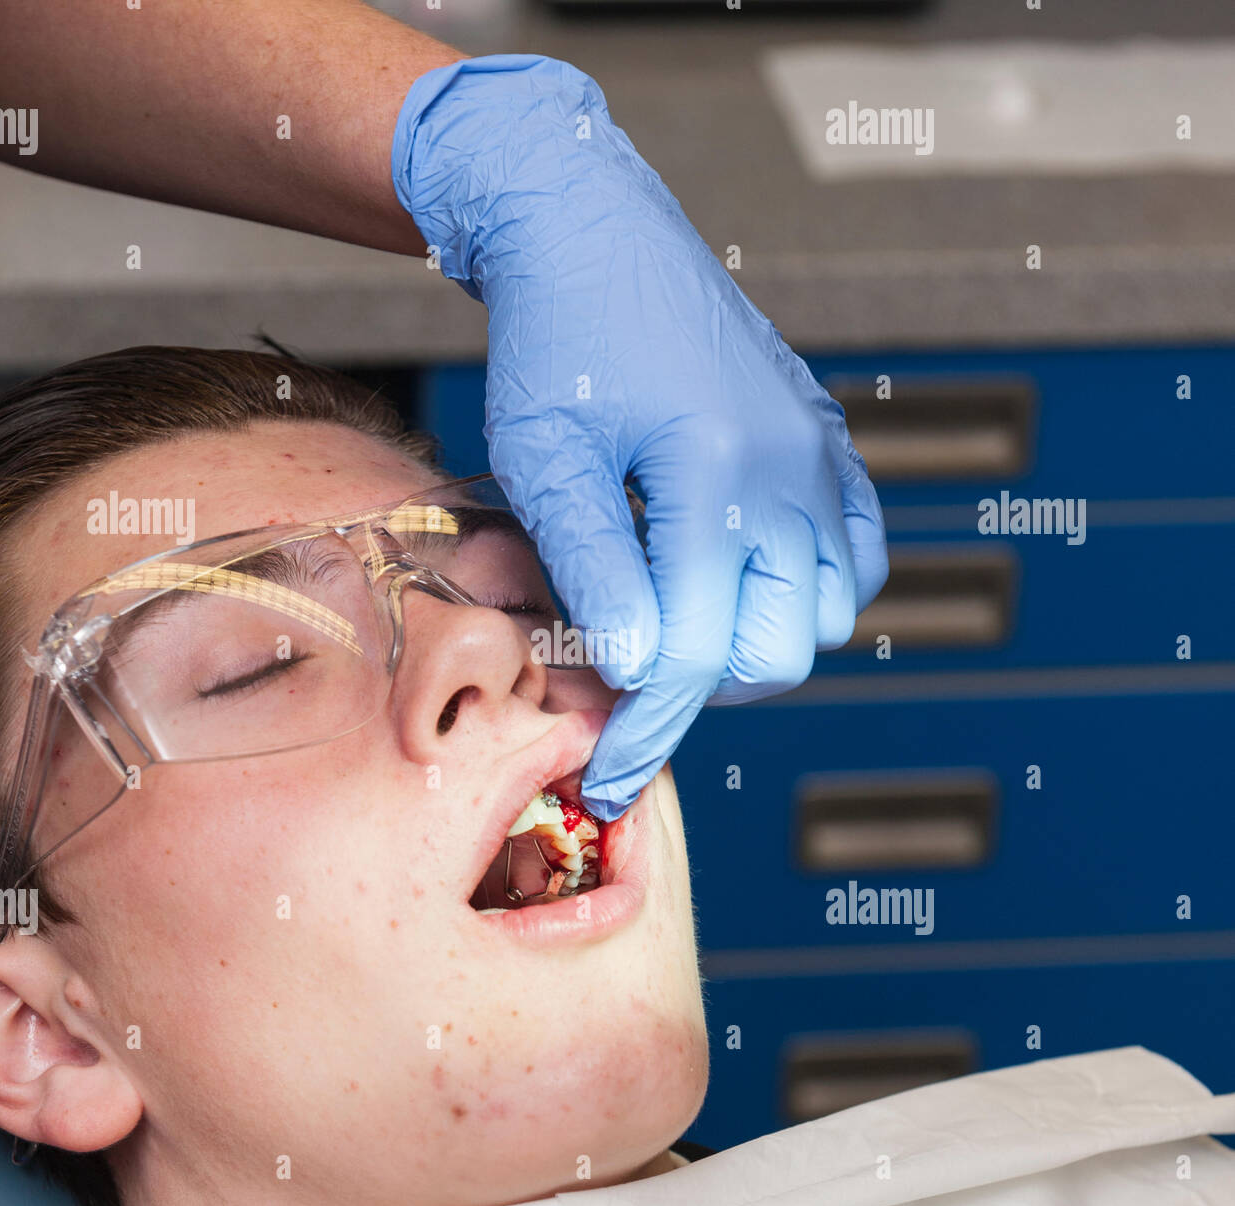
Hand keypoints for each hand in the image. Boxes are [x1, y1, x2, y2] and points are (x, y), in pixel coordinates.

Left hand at [394, 54, 887, 819]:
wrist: (596, 231)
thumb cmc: (557, 336)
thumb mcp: (546, 456)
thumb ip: (595, 567)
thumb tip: (638, 671)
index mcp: (718, 472)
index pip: (688, 649)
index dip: (643, 729)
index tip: (607, 776)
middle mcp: (793, 470)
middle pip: (773, 651)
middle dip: (695, 682)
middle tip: (625, 660)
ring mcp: (822, 457)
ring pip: (822, 616)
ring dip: (751, 641)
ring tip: (674, 613)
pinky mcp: (829, 445)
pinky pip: (856, 557)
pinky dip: (808, 592)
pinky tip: (743, 578)